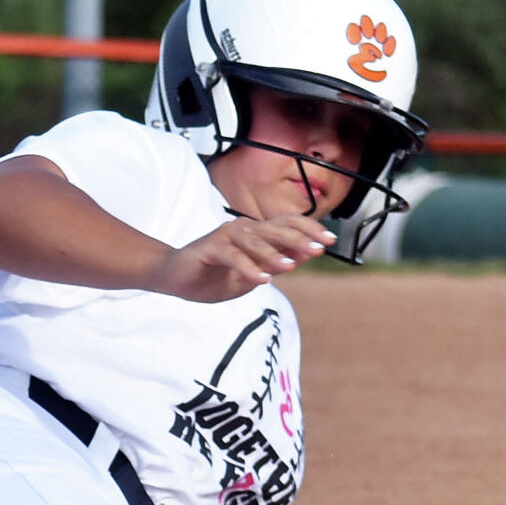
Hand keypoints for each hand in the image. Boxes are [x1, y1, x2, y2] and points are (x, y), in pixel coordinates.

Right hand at [153, 215, 333, 302]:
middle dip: (300, 238)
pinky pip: (233, 256)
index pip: (288, 224)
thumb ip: (274, 266)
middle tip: (318, 249)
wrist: (175, 278)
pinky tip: (262, 279)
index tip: (330, 241)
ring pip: (256, 241)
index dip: (310, 230)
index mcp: (256, 234)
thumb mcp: (251, 276)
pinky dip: (249, 268)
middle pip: (276, 228)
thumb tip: (302, 258)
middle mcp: (243, 229)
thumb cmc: (213, 276)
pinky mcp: (209, 247)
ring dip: (274, 254)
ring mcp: (226, 236)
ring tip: (291, 266)